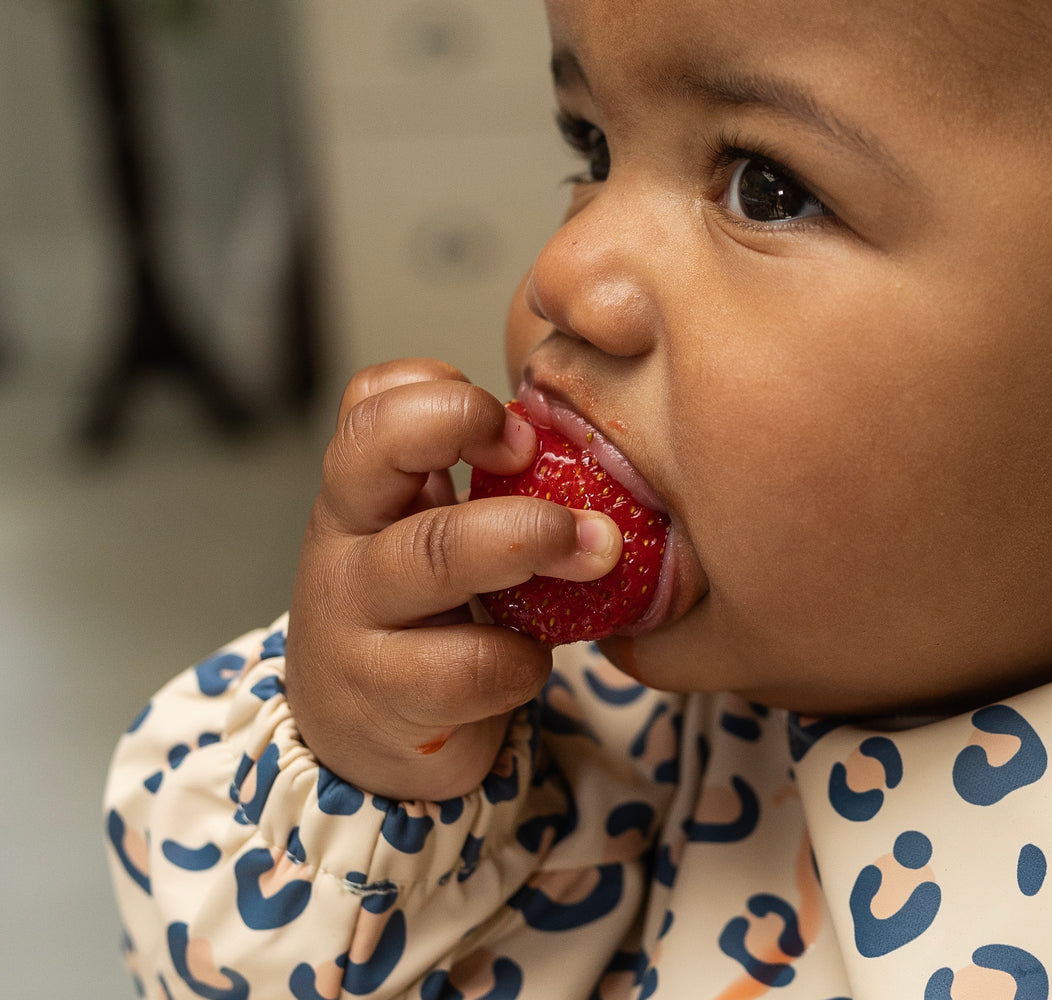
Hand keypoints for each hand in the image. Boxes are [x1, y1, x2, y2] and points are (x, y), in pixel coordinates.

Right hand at [284, 358, 621, 801]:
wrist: (365, 740)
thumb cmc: (423, 618)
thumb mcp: (440, 537)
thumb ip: (489, 490)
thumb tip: (593, 450)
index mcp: (365, 490)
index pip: (372, 399)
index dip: (444, 391)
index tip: (520, 427)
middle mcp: (344, 539)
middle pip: (374, 446)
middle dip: (469, 428)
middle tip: (538, 453)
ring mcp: (353, 618)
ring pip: (431, 553)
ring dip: (526, 540)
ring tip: (594, 553)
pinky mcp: (383, 697)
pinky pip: (469, 665)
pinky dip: (523, 659)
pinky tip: (530, 664)